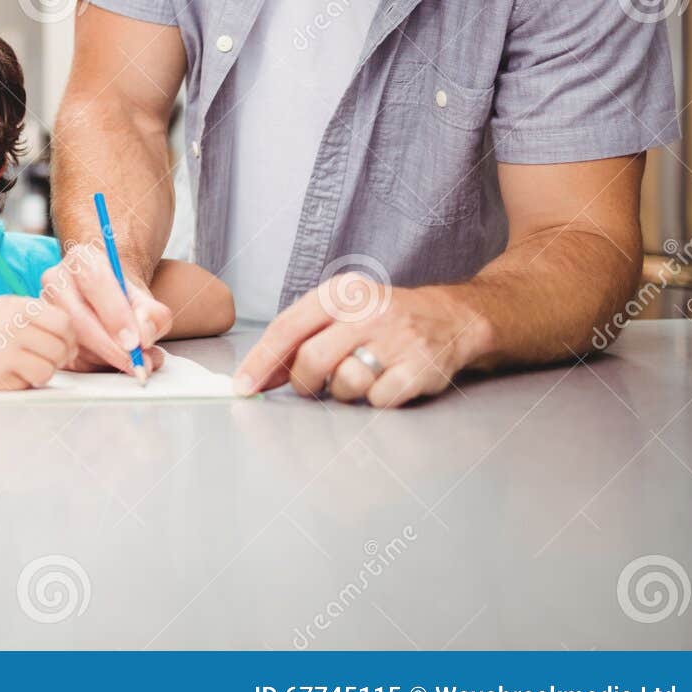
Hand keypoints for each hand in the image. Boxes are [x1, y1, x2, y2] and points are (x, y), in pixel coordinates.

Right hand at [0, 296, 77, 389]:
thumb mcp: (0, 307)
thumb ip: (32, 316)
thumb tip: (67, 337)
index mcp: (17, 306)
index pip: (64, 322)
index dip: (70, 337)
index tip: (65, 346)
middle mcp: (14, 326)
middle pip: (61, 347)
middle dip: (61, 358)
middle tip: (50, 361)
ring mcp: (4, 352)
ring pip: (48, 370)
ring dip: (42, 373)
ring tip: (27, 370)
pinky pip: (25, 385)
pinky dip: (22, 383)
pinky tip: (7, 375)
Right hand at [41, 242, 170, 374]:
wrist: (105, 297)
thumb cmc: (121, 296)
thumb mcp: (145, 299)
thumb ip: (153, 315)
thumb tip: (143, 336)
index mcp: (81, 259)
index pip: (95, 282)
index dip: (116, 315)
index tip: (135, 341)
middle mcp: (56, 280)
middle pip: (77, 317)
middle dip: (108, 345)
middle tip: (134, 360)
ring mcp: (45, 308)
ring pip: (72, 340)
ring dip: (104, 357)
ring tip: (132, 358)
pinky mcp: (45, 334)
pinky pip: (66, 356)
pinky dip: (93, 364)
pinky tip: (111, 359)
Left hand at [234, 274, 490, 406]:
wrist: (450, 318)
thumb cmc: (382, 319)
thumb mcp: (340, 312)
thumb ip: (300, 337)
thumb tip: (259, 375)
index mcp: (340, 292)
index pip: (286, 328)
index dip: (261, 361)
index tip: (242, 386)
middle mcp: (367, 310)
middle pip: (311, 360)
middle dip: (302, 382)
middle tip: (309, 386)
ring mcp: (396, 338)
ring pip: (344, 382)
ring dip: (342, 391)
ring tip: (357, 376)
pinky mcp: (419, 367)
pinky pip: (378, 399)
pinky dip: (375, 399)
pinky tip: (385, 381)